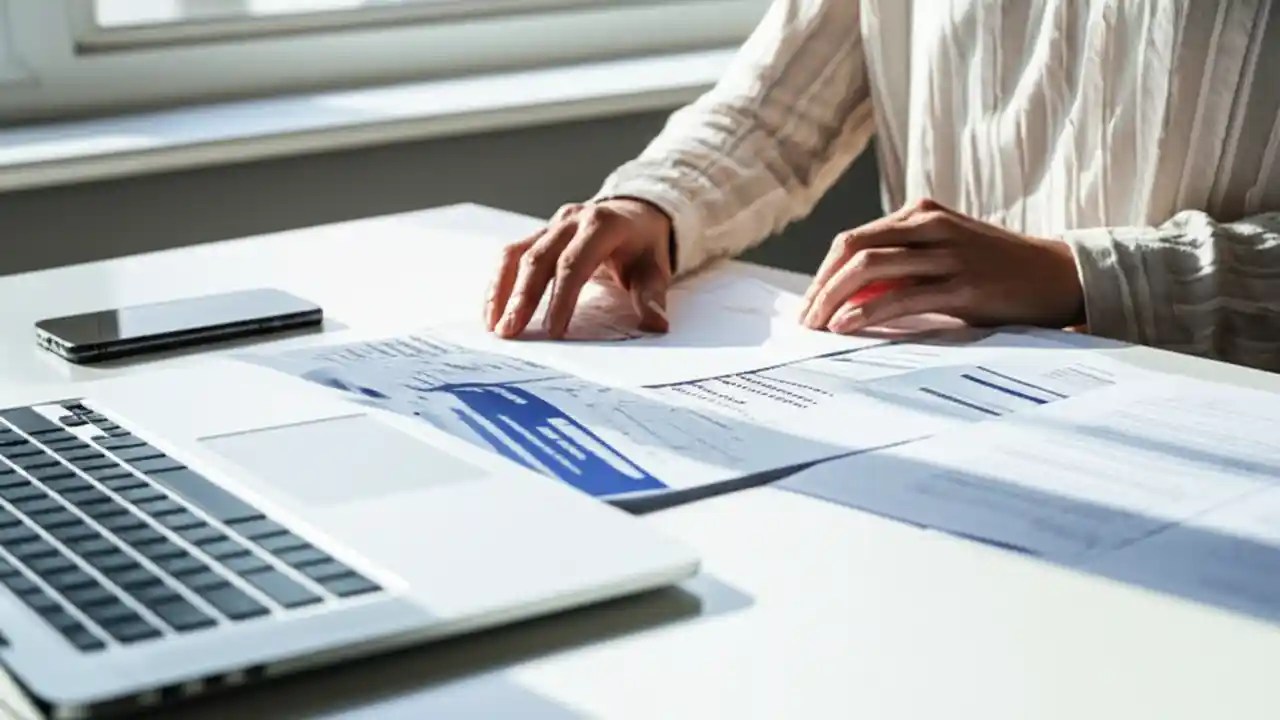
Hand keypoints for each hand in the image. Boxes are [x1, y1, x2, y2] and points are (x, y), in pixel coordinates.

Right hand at [485, 199, 673, 338]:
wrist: (634, 213)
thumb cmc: (642, 246)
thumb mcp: (655, 269)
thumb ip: (652, 296)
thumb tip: (656, 325)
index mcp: (602, 225)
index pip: (574, 263)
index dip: (562, 297)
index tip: (553, 331)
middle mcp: (571, 220)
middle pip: (539, 258)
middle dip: (522, 297)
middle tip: (509, 332)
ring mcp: (550, 225)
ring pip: (516, 254)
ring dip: (501, 291)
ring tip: (493, 326)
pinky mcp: (537, 234)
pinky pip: (510, 256)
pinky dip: (498, 284)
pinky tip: (492, 312)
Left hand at [799, 199, 1083, 333]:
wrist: (1059, 275)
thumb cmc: (996, 268)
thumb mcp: (946, 250)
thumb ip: (902, 261)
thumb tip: (850, 293)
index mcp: (921, 213)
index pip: (853, 238)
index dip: (823, 272)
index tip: (808, 303)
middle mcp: (930, 225)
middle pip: (852, 248)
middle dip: (820, 286)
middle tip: (803, 319)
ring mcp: (947, 253)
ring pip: (870, 268)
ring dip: (833, 299)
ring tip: (816, 326)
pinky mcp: (963, 285)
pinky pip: (901, 296)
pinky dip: (866, 311)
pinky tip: (846, 325)